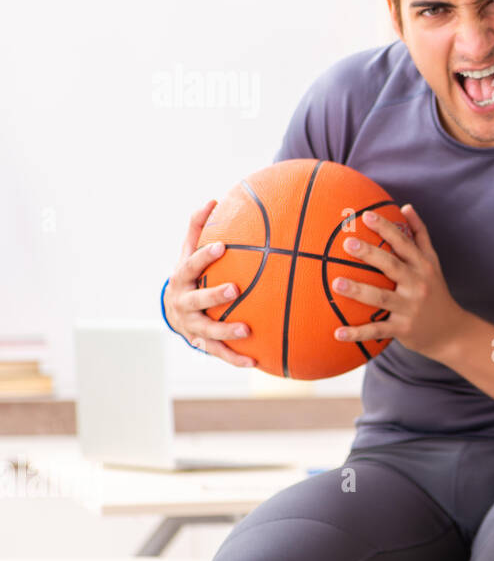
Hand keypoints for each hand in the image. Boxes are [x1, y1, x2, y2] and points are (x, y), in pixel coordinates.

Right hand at [164, 200, 256, 368]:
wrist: (172, 311)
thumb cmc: (188, 274)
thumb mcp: (188, 252)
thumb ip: (198, 227)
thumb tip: (213, 198)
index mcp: (181, 278)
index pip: (191, 264)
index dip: (204, 256)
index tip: (222, 246)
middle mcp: (183, 304)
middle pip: (196, 301)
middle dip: (214, 295)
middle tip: (235, 289)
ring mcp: (191, 326)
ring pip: (207, 332)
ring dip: (226, 332)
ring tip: (248, 329)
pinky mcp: (201, 344)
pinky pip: (219, 353)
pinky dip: (235, 358)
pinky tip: (255, 362)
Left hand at [330, 204, 464, 360]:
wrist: (451, 331)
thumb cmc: (435, 291)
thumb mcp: (432, 263)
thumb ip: (420, 235)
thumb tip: (406, 206)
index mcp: (423, 266)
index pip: (404, 243)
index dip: (386, 228)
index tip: (366, 216)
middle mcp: (418, 285)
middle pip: (392, 266)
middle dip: (371, 254)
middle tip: (348, 244)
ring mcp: (410, 308)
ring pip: (382, 298)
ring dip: (359, 291)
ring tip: (336, 283)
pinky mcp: (403, 329)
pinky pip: (377, 331)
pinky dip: (357, 333)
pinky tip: (337, 333)